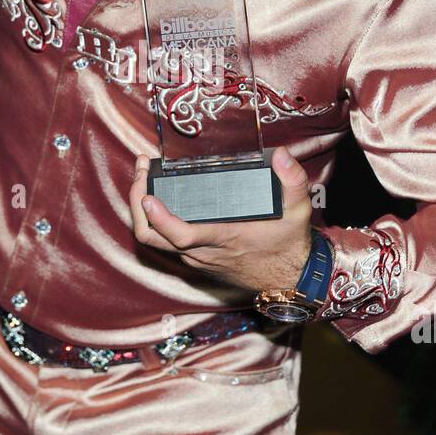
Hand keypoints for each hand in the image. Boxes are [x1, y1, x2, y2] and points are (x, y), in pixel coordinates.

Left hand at [129, 146, 313, 293]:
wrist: (286, 279)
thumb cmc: (288, 244)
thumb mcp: (298, 211)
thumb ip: (293, 182)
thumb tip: (280, 155)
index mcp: (224, 239)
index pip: (181, 235)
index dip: (160, 218)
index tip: (147, 195)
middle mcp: (203, 252)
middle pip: (153, 237)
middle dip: (138, 203)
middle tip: (141, 170)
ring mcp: (195, 256)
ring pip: (153, 240)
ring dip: (141, 209)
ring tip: (144, 175)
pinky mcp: (193, 256)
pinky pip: (162, 240)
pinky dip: (152, 217)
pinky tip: (156, 193)